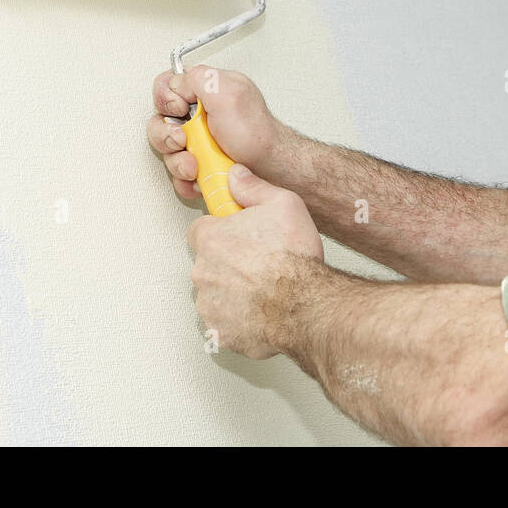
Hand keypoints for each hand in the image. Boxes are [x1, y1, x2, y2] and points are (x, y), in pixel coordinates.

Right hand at [147, 65, 289, 202]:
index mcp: (204, 90)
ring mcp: (197, 140)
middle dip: (167, 136)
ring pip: (167, 151)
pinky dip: (186, 179)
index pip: (166, 86)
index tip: (181, 110)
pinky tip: (200, 176)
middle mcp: (198, 114)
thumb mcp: (227, 92)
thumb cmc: (256, 133)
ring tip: (196, 165)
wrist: (270, 168)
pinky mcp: (198, 163)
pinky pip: (177, 173)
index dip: (166, 100)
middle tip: (184, 141)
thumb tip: (177, 81)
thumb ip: (198, 78)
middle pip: (159, 122)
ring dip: (178, 161)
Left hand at [187, 164, 323, 358]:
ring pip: (214, 295)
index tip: (237, 237)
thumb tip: (235, 175)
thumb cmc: (295, 257)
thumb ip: (253, 187)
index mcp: (211, 239)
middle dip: (227, 264)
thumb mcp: (283, 203)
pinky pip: (223, 324)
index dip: (220, 232)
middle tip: (257, 264)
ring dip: (232, 293)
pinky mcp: (220, 333)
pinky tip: (260, 311)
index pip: (200, 231)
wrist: (307, 304)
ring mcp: (209, 305)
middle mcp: (203, 273)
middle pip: (208, 264)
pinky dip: (238, 320)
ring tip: (262, 289)